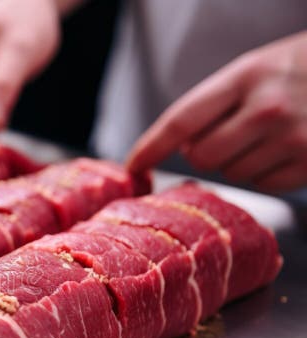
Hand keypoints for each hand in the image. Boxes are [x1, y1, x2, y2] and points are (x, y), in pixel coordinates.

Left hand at [128, 31, 306, 192]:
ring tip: (268, 134)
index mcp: (246, 76)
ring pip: (232, 174)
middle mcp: (267, 108)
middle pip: (202, 157)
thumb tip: (184, 147)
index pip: (181, 120)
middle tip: (228, 134)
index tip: (132, 166)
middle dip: (204, 153)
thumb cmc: (302, 68)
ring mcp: (292, 138)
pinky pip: (264, 185)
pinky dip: (266, 173)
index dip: (151, 147)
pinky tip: (287, 148)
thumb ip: (218, 103)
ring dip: (238, 162)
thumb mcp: (257, 69)